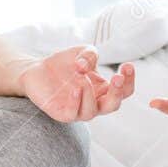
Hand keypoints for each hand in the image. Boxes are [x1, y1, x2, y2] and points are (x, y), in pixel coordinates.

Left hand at [19, 46, 134, 121]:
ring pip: (91, 112)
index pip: (125, 90)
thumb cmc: (65, 64)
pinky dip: (76, 102)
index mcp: (104, 90)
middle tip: (117, 77)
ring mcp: (79, 110)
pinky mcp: (62, 113)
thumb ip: (90, 54)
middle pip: (113, 105)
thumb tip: (84, 66)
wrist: (38, 70)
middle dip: (117, 92)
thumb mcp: (82, 52)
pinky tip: (75, 88)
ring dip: (89, 94)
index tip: (127, 65)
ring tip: (82, 77)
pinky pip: (72, 114)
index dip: (129, 80)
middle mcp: (94, 102)